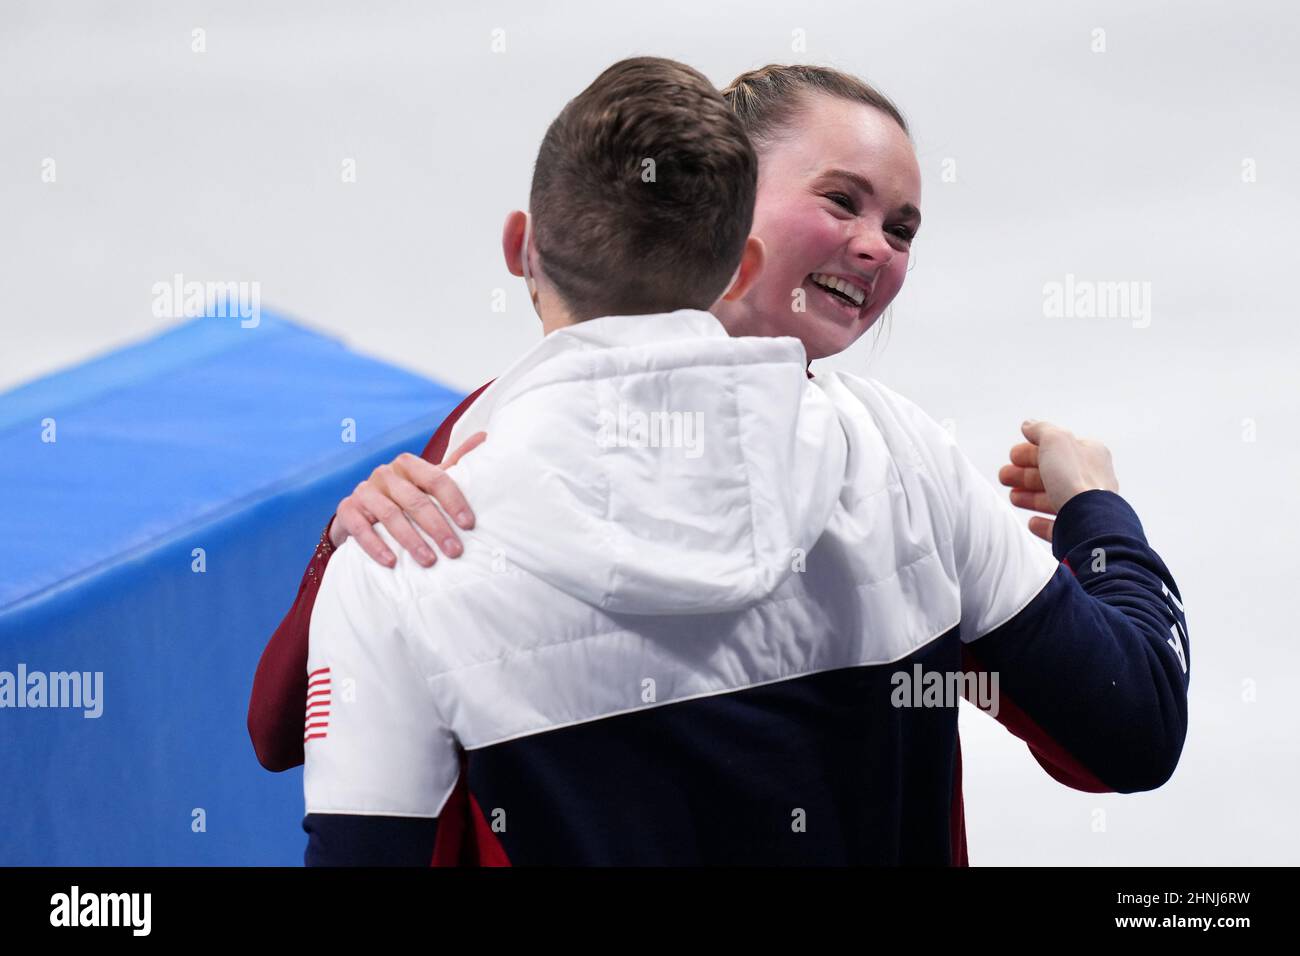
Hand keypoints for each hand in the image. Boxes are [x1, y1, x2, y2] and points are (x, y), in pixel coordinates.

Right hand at [330, 431, 486, 566]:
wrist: (363, 510)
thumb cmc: (405, 496)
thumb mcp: (428, 480)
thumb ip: (455, 462)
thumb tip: (485, 436)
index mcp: (408, 464)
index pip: (436, 479)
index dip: (454, 501)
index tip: (469, 524)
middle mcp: (385, 474)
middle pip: (415, 500)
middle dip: (437, 528)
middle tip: (455, 551)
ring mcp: (364, 491)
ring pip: (390, 515)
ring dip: (411, 540)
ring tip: (429, 561)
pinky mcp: (347, 510)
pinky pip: (360, 528)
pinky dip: (376, 546)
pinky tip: (391, 562)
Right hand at [998, 420, 1118, 543]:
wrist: (1089, 522)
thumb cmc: (1075, 479)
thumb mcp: (1055, 441)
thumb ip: (1041, 430)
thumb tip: (1029, 424)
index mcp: (1090, 455)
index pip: (1057, 450)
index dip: (1031, 451)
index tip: (1011, 456)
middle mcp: (1093, 480)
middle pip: (1052, 475)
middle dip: (1025, 474)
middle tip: (1004, 476)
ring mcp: (1087, 507)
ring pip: (1054, 499)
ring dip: (1031, 497)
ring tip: (1013, 497)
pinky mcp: (1078, 530)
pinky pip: (1059, 526)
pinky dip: (1043, 523)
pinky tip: (1032, 521)